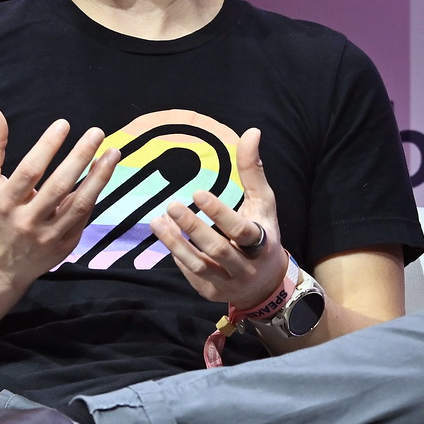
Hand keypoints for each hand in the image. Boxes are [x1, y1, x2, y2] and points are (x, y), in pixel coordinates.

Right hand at [0, 108, 119, 284]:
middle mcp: (26, 221)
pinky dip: (95, 192)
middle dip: (80, 157)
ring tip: (113, 152)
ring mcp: (48, 236)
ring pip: (79, 204)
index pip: (29, 171)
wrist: (2, 263)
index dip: (47, 146)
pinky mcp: (65, 245)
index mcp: (5, 203)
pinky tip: (104, 171)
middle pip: (58, 186)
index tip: (64, 124)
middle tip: (97, 133)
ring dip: (100, 177)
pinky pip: (85, 216)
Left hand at [148, 126, 288, 307]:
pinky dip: (177, 256)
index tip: (197, 192)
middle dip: (193, 228)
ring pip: (200, 266)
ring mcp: (228, 283)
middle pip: (217, 250)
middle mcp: (247, 267)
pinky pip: (191, 275)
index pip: (241, 230)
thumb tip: (252, 131)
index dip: (219, 213)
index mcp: (262, 242)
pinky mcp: (212, 292)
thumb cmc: (261, 232)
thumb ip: (253, 170)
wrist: (266, 283)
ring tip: (157, 221)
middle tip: (171, 206)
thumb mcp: (262, 202)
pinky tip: (165, 236)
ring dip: (176, 243)